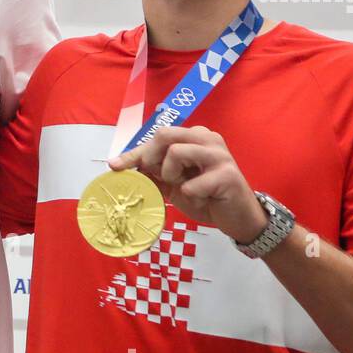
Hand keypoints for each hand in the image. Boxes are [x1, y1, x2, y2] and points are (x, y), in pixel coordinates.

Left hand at [108, 126, 266, 243]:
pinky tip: (204, 199)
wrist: (237, 218)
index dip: (134, 153)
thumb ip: (154, 173)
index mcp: (194, 137)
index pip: (157, 137)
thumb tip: (120, 168)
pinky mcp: (227, 174)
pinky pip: (191, 184)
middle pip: (164, 134)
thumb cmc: (206, 197)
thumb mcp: (174, 184)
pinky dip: (190, 195)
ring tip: (184, 187)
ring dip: (171, 175)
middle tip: (157, 177)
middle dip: (151, 157)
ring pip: (176, 152)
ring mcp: (219, 154)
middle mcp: (207, 139)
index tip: (114, 166)